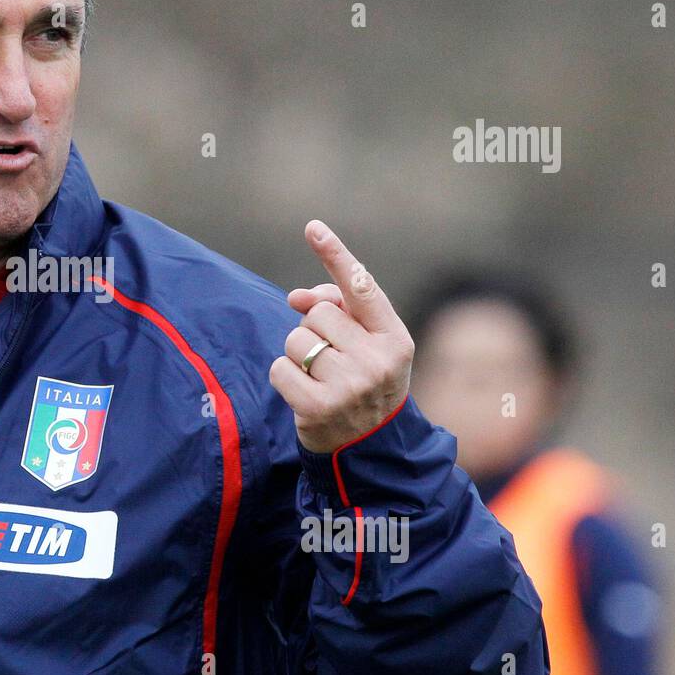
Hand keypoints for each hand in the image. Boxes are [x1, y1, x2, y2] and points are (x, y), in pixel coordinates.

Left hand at [268, 220, 414, 452]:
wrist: (368, 446)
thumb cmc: (362, 381)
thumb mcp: (366, 346)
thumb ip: (338, 311)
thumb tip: (297, 297)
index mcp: (395, 338)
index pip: (361, 287)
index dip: (335, 255)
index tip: (313, 227)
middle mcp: (378, 360)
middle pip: (318, 314)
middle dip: (314, 331)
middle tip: (330, 360)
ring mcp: (350, 385)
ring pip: (295, 339)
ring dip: (297, 355)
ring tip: (319, 377)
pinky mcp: (318, 407)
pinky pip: (279, 368)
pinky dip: (284, 378)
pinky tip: (304, 394)